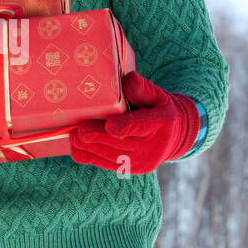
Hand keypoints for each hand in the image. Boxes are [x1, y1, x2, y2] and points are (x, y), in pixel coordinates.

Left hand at [69, 71, 199, 174]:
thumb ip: (142, 88)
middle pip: (117, 142)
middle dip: (95, 136)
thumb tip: (128, 78)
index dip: (120, 127)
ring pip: (108, 155)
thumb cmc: (160, 109)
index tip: (107, 123)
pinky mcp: (130, 169)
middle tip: (77, 128)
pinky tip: (77, 146)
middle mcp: (151, 147)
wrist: (175, 136)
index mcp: (160, 124)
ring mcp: (140, 161)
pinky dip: (89, 155)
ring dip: (87, 146)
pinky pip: (105, 165)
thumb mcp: (158, 94)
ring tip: (73, 135)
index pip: (137, 127)